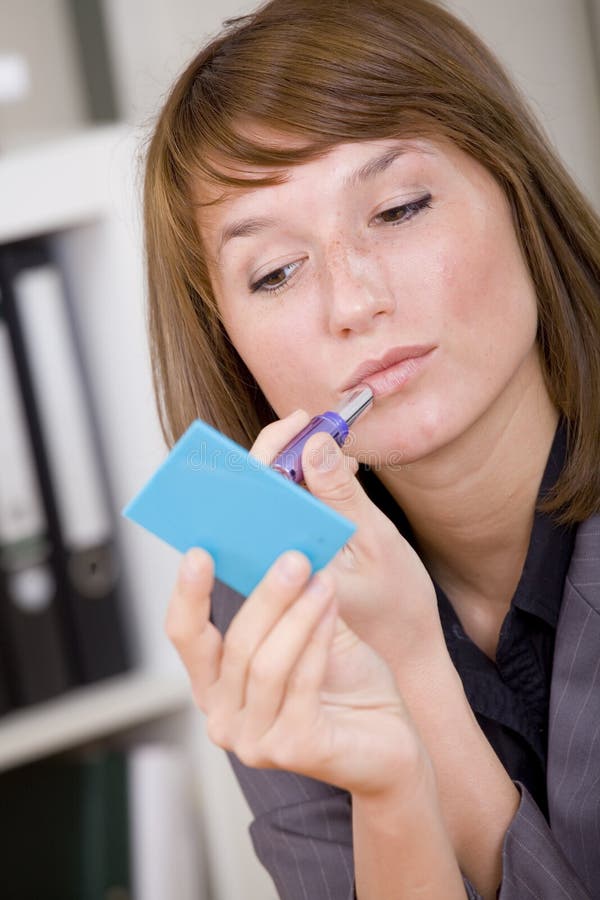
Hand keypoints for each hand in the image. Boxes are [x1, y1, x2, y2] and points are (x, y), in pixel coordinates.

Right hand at [166, 545, 429, 799]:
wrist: (389, 743)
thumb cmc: (346, 685)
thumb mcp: (310, 631)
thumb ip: (290, 599)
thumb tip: (283, 546)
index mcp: (214, 685)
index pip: (185, 636)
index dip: (188, 595)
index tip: (199, 553)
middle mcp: (223, 717)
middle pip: (236, 644)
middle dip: (267, 596)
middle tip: (293, 558)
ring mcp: (252, 741)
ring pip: (266, 663)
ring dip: (298, 615)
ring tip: (322, 580)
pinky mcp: (290, 749)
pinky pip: (301, 682)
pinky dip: (318, 640)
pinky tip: (332, 609)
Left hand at [250, 410, 447, 670]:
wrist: (408, 648)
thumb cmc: (395, 600)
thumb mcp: (375, 540)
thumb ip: (341, 493)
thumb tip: (314, 443)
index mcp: (285, 560)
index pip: (258, 491)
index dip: (274, 447)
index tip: (304, 421)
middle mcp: (273, 562)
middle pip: (259, 491)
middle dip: (286, 451)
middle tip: (321, 429)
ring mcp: (283, 562)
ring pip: (275, 501)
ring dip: (302, 470)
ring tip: (336, 452)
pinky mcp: (295, 560)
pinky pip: (291, 515)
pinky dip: (312, 490)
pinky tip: (337, 477)